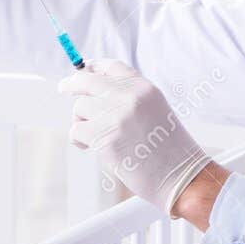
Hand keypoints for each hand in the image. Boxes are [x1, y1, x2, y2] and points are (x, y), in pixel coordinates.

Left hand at [58, 59, 212, 212]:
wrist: (181, 177)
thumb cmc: (168, 150)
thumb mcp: (155, 111)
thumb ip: (129, 98)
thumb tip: (93, 91)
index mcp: (143, 88)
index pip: (111, 66)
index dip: (93, 67)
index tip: (82, 70)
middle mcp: (129, 96)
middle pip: (86, 81)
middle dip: (72, 84)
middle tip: (63, 88)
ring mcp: (116, 116)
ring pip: (79, 108)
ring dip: (82, 121)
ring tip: (98, 137)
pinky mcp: (104, 138)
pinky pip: (76, 130)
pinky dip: (80, 140)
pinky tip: (94, 149)